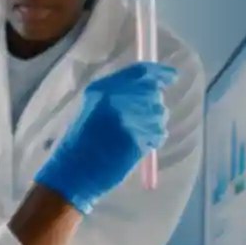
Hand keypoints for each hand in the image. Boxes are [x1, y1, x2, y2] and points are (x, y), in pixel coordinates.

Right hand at [34, 62, 177, 213]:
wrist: (73, 172)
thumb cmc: (80, 142)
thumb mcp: (92, 108)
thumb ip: (119, 95)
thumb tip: (152, 87)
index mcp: (102, 89)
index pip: (141, 72)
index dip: (160, 73)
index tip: (172, 77)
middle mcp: (116, 99)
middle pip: (153, 92)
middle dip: (153, 105)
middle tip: (143, 120)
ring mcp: (128, 119)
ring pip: (159, 114)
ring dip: (154, 124)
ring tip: (135, 136)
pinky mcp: (136, 139)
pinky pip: (158, 134)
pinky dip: (153, 140)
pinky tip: (137, 146)